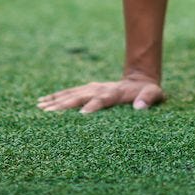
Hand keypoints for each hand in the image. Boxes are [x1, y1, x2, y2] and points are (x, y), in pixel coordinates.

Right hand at [36, 75, 163, 114]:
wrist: (140, 79)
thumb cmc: (148, 91)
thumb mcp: (154, 94)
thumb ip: (148, 99)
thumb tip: (140, 107)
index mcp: (116, 92)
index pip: (102, 99)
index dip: (93, 106)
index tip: (82, 114)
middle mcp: (101, 89)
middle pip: (81, 96)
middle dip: (65, 104)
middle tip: (49, 112)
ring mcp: (92, 88)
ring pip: (71, 94)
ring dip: (56, 100)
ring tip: (40, 107)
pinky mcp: (87, 89)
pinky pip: (69, 93)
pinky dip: (55, 97)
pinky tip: (41, 102)